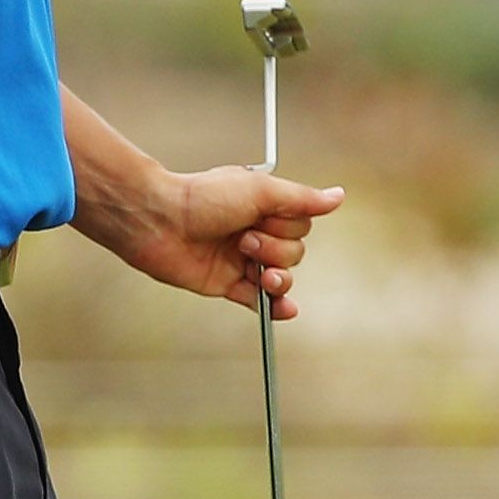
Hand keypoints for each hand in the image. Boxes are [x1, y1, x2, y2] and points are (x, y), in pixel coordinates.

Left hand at [99, 164, 344, 317]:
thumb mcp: (259, 190)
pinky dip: (274, 306)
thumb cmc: (203, 197)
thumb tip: (338, 196)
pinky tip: (286, 309)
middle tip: (244, 239)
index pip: (300, 224)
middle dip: (274, 248)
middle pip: (293, 252)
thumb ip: (301, 199)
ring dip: (274, 275)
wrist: (160, 222)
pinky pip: (259, 301)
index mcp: (263, 206)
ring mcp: (242, 260)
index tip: (263, 218)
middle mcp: (255, 231)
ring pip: (280, 276)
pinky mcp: (227, 285)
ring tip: (252, 266)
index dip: (286, 226)